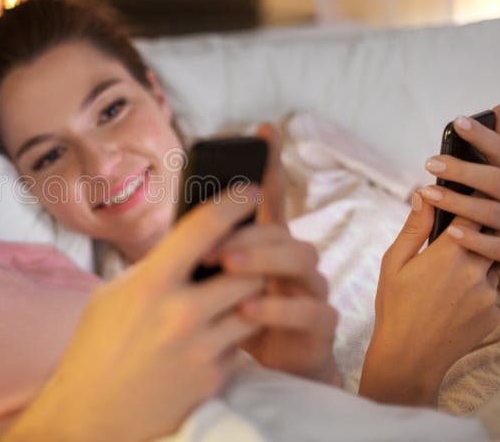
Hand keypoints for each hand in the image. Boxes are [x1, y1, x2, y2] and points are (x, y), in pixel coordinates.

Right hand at [1, 187, 265, 441]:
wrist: (92, 413)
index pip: (204, 227)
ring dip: (248, 296)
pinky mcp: (212, 376)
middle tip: (249, 253)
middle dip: (251, 260)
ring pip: (252, 305)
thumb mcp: (114, 294)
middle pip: (246, 269)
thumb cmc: (96, 347)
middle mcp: (181, 313)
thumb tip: (190, 243)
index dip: (234, 201)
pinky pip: (239, 343)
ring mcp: (201, 347)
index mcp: (151, 283)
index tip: (250, 190)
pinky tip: (213, 333)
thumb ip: (154, 268)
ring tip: (232, 293)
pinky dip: (233, 333)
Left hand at [223, 124, 337, 383]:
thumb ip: (208, 254)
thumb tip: (179, 225)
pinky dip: (277, 309)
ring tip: (228, 268)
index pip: (270, 198)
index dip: (269, 163)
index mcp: (267, 244)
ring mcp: (311, 288)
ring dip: (263, 261)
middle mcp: (293, 259)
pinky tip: (247, 310)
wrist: (269, 370)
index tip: (263, 129)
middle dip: (248, 233)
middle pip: (282, 230)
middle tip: (213, 245)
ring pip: (301, 260)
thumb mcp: (216, 283)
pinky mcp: (321, 324)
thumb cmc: (235, 318)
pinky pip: (309, 310)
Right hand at [360, 192, 499, 405]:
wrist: (409, 356)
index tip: (464, 198)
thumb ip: (414, 227)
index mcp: (449, 253)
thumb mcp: (394, 263)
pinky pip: (492, 292)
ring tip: (449, 276)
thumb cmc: (394, 307)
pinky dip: (477, 290)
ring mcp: (489, 294)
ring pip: (492, 265)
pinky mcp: (494, 314)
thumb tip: (423, 194)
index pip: (471, 213)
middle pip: (487, 237)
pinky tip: (452, 301)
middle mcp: (475, 271)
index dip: (469, 203)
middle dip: (475, 233)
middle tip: (455, 239)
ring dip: (477, 262)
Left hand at [419, 104, 499, 289]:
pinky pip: (498, 248)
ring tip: (429, 193)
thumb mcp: (491, 193)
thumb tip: (498, 110)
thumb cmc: (493, 228)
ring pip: (493, 212)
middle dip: (464, 170)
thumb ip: (490, 159)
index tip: (458, 121)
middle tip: (430, 163)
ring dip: (459, 203)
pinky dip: (474, 240)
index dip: (485, 136)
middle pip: (499, 181)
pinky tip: (451, 232)